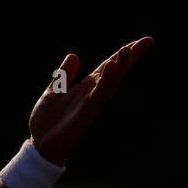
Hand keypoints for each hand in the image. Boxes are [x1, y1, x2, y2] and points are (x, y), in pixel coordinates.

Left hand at [28, 37, 152, 166]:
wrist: (40, 145)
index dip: (124, 54)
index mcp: (87, 87)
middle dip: (130, 57)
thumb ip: (65, 75)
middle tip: (147, 41)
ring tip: (127, 49)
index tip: (144, 41)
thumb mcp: (54, 91)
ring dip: (119, 66)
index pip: (109, 66)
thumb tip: (74, 55)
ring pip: (110, 83)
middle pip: (116, 72)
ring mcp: (91, 104)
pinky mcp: (86, 114)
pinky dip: (105, 81)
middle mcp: (93, 94)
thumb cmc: (48, 121)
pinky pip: (98, 95)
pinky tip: (111, 68)